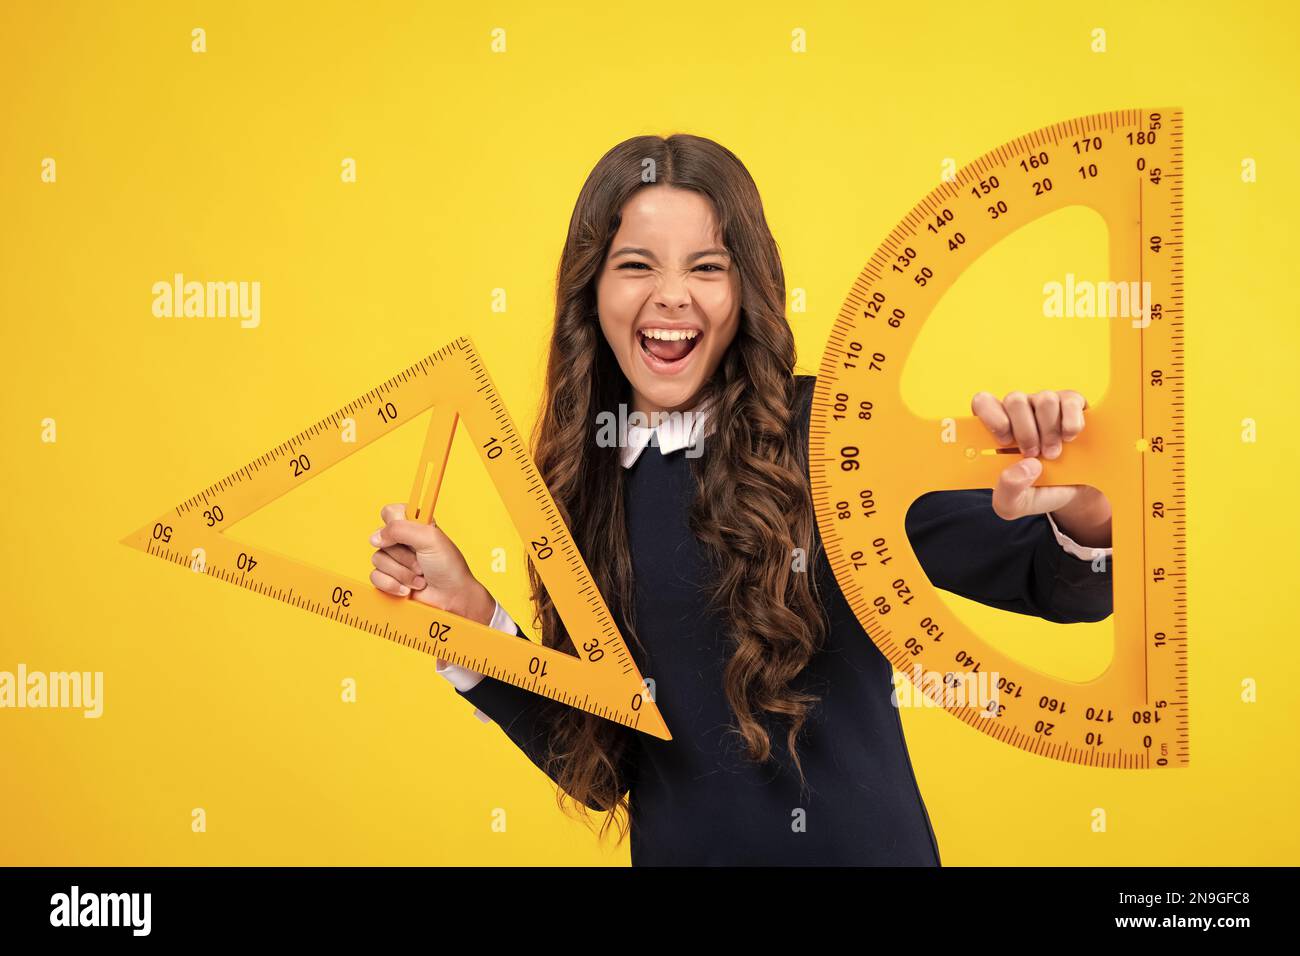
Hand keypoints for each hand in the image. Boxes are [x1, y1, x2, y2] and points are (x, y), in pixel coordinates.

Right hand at [367, 503, 496, 626]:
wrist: (450, 598)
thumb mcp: (430, 539)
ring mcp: (394, 560)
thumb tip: (375, 538)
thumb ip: (401, 529)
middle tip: (421, 561)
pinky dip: (393, 585)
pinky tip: (407, 589)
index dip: (394, 524)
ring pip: (377, 559)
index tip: (407, 536)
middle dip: (404, 556)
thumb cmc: (447, 567)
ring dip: (402, 573)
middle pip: (380, 538)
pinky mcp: (388, 578)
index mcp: (414, 525)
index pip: (390, 512)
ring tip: (419, 577)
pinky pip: (375, 576)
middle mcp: (402, 541)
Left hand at [970, 390, 1111, 548]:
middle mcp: (1018, 411)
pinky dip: (1070, 424)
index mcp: (996, 428)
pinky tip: (1069, 439)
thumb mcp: (1014, 504)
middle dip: (1026, 432)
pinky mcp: (1071, 403)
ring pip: (1044, 399)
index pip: (982, 402)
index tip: (1004, 440)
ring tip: (1053, 453)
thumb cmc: (1036, 491)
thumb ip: (1007, 491)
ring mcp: (1044, 404)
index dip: (991, 416)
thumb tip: (1023, 468)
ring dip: (1050, 431)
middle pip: (1015, 399)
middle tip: (1033, 454)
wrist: (1075, 493)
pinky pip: (1070, 402)